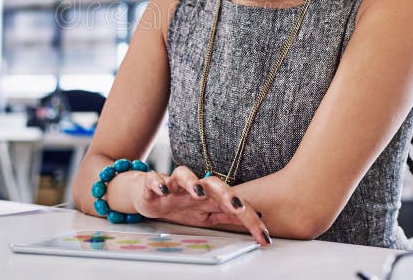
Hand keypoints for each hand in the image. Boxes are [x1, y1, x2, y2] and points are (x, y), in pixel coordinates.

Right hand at [131, 165, 270, 245]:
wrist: (148, 194)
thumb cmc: (180, 203)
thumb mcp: (205, 214)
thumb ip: (227, 215)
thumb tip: (254, 219)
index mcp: (208, 196)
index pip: (234, 203)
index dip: (250, 219)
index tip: (263, 238)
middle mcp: (193, 188)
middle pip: (212, 182)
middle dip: (226, 193)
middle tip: (236, 207)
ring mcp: (173, 185)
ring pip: (183, 174)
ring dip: (192, 182)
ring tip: (198, 193)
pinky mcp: (152, 185)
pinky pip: (154, 179)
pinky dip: (158, 182)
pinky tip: (164, 189)